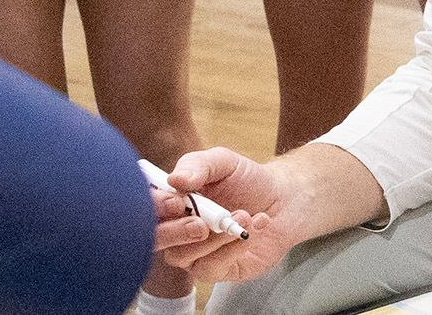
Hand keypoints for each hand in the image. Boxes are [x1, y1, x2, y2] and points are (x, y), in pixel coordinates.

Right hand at [153, 148, 293, 282]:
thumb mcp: (223, 162)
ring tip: (243, 215)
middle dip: (175, 232)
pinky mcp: (217, 269)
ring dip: (213, 239)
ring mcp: (195, 252)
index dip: (156, 208)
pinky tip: (253, 227)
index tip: (178, 199)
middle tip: (202, 223)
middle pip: (155, 241)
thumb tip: (175, 180)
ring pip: (182, 257)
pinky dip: (231, 249)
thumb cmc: (247, 179)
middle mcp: (178, 229)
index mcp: (173, 201)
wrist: (284, 200)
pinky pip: (209, 269)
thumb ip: (198, 165)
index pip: (147, 209)